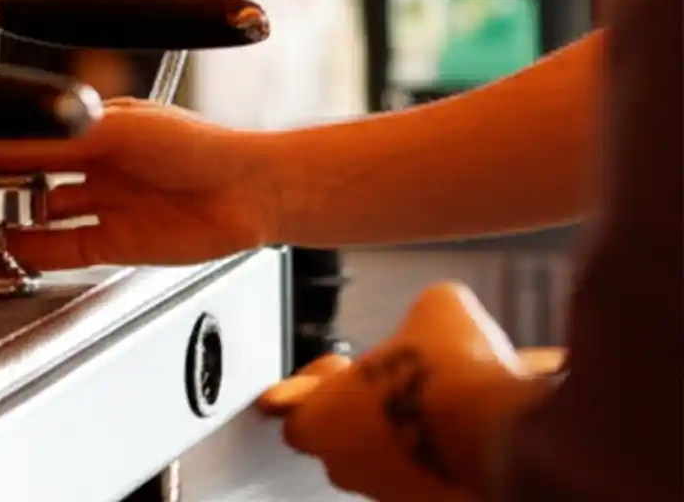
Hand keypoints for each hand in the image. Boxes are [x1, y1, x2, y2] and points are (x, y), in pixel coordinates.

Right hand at [0, 98, 270, 270]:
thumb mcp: (116, 131)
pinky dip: (35, 252)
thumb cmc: (199, 146)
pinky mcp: (117, 243)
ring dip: (8, 218)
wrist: (250, 193)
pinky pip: (64, 249)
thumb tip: (8, 140)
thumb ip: (58, 140)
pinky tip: (11, 249)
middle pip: (27, 176)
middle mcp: (97, 165)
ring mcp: (106, 205)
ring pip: (41, 213)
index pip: (24, 135)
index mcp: (95, 127)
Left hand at [256, 283, 552, 500]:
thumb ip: (419, 315)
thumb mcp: (437, 310)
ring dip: (402, 430)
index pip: (286, 409)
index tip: (342, 365)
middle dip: (359, 408)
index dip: (313, 383)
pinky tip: (467, 428)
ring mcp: (385, 491)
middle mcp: (345, 464)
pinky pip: (423, 476)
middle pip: (333, 436)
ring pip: (380, 459)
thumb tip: (437, 311)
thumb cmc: (455, 377)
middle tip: (389, 382)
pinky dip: (439, 454)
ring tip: (439, 401)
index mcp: (319, 419)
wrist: (507, 434)